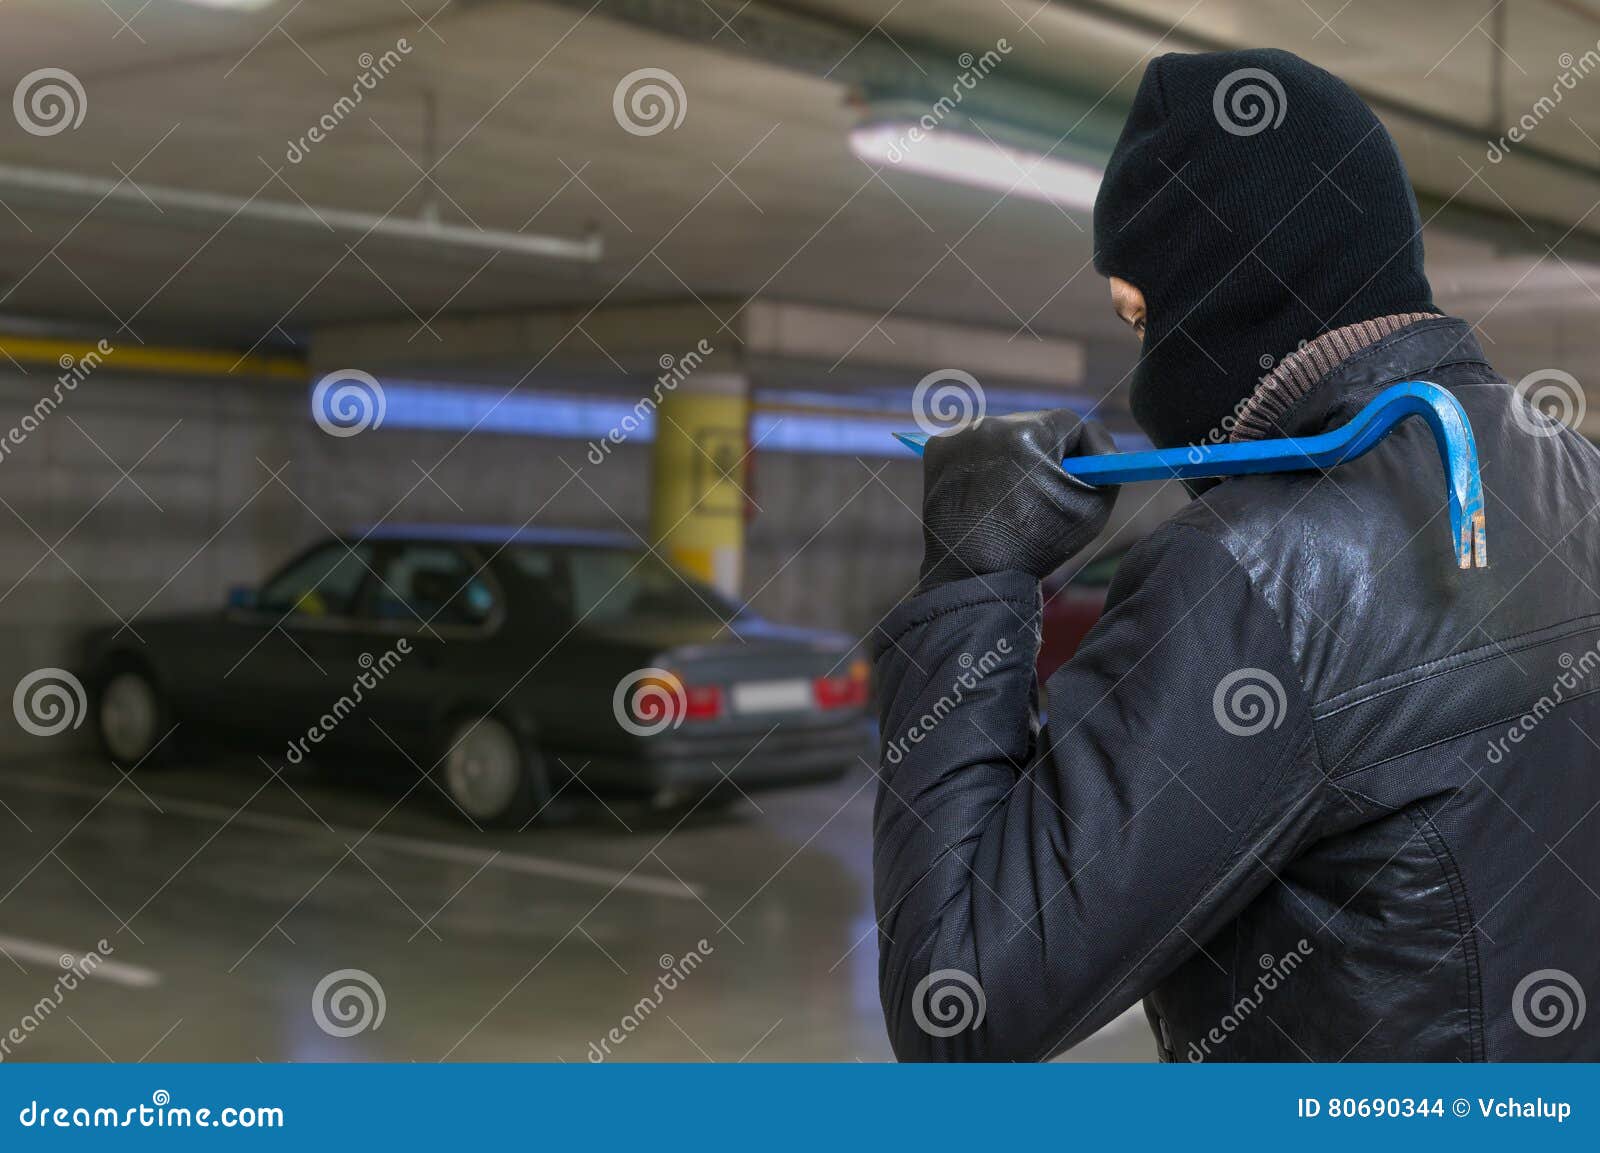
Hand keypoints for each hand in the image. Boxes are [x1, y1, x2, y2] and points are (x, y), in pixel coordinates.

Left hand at [917, 411, 1119, 591]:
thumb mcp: (1094, 506)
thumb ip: (1106, 466)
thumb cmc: (1037, 544)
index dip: (1085, 448)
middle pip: (1034, 426)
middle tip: (1051, 488)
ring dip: (1015, 459)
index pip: (1070, 423)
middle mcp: (989, 424)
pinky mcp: (936, 451)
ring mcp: (958, 436)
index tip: (1087, 472)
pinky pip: (974, 449)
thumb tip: (1100, 449)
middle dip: (1047, 454)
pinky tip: (987, 496)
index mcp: (1029, 432)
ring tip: (1015, 498)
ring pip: (1003, 437)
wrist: (972, 574)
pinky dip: (984, 466)